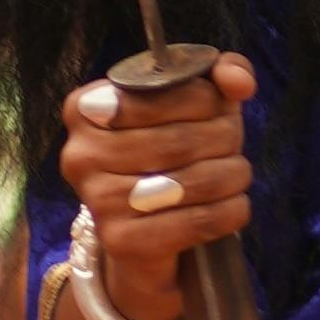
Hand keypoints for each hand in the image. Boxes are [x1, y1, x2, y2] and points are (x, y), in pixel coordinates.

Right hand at [58, 56, 258, 319]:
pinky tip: (233, 205)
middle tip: (234, 147)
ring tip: (237, 174)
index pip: (160, 88)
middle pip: (180, 139)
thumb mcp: (193, 105)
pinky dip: (230, 211)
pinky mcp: (122, 241)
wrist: (146, 235)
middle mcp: (81, 153)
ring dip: (232, 175)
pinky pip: (197, 220)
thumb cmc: (169, 155)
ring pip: (193, 180)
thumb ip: (218, 77)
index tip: (220, 111)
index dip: (207, 99)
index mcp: (87, 107)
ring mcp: (98, 200)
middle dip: (226, 139)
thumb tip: (237, 80)